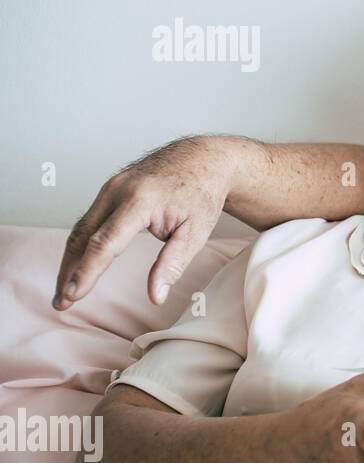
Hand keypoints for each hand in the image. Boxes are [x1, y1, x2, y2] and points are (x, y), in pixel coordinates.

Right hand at [53, 136, 239, 309]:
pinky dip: (80, 244)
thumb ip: (173, 264)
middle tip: (60, 303)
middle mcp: (117, 191)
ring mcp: (110, 187)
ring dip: (70, 260)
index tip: (72, 295)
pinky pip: (89, 219)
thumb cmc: (201, 196)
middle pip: (83, 237)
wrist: (204, 159)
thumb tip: (156, 296)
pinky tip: (77, 264)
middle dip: (69, 272)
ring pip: (80, 228)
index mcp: (139, 201)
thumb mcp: (196, 232)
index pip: (105, 243)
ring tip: (65, 290)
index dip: (87, 271)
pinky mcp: (109, 189)